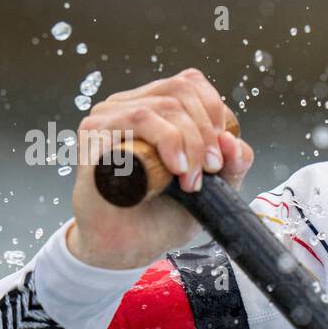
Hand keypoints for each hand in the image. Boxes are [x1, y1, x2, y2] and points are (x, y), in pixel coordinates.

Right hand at [66, 68, 254, 268]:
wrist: (128, 246)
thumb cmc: (164, 215)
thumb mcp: (214, 189)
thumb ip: (233, 165)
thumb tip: (233, 141)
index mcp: (156, 109)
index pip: (189, 83)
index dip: (214, 111)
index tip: (222, 154)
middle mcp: (129, 106)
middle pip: (180, 91)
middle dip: (205, 133)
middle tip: (212, 171)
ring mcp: (108, 118)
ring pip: (163, 106)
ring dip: (190, 142)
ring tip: (192, 180)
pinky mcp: (94, 134)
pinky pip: (139, 118)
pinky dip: (167, 141)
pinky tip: (175, 170)